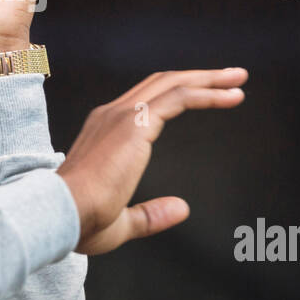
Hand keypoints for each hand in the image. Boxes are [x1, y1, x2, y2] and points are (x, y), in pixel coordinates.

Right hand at [55, 68, 248, 254]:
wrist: (60, 214)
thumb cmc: (81, 223)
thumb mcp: (121, 221)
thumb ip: (151, 215)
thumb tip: (183, 208)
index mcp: (105, 131)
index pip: (145, 100)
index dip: (178, 93)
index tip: (206, 94)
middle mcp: (111, 115)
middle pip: (162, 83)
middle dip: (199, 77)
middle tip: (233, 76)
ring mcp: (121, 116)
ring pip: (173, 84)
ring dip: (210, 80)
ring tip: (239, 79)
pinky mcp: (134, 123)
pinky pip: (179, 98)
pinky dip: (208, 94)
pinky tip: (232, 97)